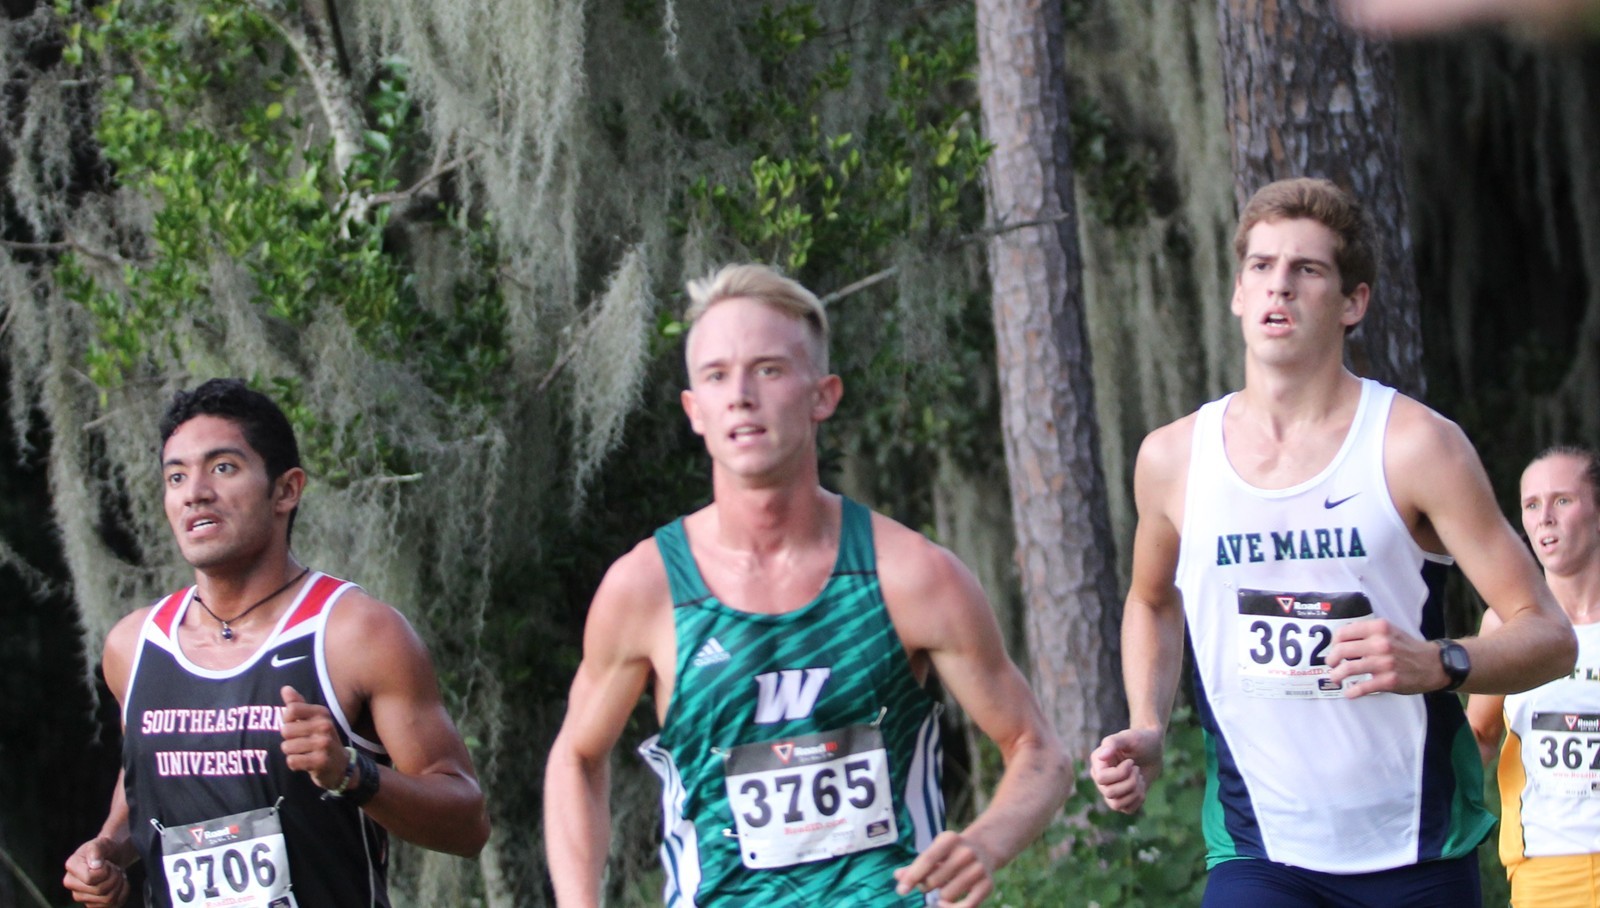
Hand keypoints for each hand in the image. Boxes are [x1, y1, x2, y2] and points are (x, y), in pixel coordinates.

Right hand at [62, 837, 128, 906]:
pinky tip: (120, 884)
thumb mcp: (102, 843)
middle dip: (115, 877)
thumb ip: (97, 849)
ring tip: (116, 875)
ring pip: (108, 900)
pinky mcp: (92, 904)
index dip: (106, 871)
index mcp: (72, 867)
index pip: (90, 878)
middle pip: (101, 890)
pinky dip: (122, 894)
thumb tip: (95, 865)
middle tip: (114, 869)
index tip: (107, 863)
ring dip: (119, 885)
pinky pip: (112, 906)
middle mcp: (72, 884)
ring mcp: (81, 896)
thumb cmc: (105, 849)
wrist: (112, 856)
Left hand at [280, 685, 349, 789]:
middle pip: (285, 730)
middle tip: (302, 742)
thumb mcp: (314, 719)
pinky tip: (305, 762)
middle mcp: (325, 726)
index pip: (291, 710)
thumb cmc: (321, 738)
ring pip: (287, 747)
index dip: (287, 720)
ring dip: (291, 752)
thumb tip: (285, 688)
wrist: (340, 765)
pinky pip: (292, 761)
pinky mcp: (320, 761)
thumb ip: (298, 704)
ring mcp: (323, 744)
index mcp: (322, 713)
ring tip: (304, 753)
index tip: (296, 725)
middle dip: (288, 739)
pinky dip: (294, 764)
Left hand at [893, 830, 995, 906]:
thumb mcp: (934, 853)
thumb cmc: (950, 854)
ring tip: (944, 887)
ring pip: (947, 895)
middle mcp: (966, 852)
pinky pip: (966, 906)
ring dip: (940, 897)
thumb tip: (897, 877)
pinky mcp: (987, 885)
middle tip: (930, 882)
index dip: (912, 876)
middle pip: (934, 880)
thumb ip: (915, 866)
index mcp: (950, 839)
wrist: (984, 849)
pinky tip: (945, 905)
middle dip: (926, 886)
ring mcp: (978, 868)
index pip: (927, 859)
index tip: (901, 891)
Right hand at [1090, 728, 1163, 813]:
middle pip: (1110, 793)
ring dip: (1134, 791)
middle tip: (1137, 769)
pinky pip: (1128, 809)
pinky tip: (1141, 785)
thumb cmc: (1140, 740)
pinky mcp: (1122, 799)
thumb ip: (1112, 743)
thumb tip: (1102, 756)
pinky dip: (1138, 799)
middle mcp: (1100, 778)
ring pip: (1117, 804)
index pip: (1102, 779)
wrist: (1153, 748)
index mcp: (1097, 762)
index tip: (1131, 762)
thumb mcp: (1128, 737)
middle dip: (1130, 782)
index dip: (1120, 774)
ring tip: (1139, 777)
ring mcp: (1110, 790)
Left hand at [1326, 618, 1447, 695]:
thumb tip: (1342, 640)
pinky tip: (1349, 693)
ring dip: (1336, 675)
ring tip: (1335, 678)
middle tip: (1331, 664)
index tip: (1334, 648)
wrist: (1434, 664)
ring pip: (1348, 668)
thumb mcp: (1389, 631)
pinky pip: (1362, 687)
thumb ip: (1368, 632)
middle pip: (1342, 650)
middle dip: (1331, 659)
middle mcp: (1380, 644)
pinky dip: (1351, 692)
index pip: (1344, 632)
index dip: (1335, 642)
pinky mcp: (1388, 681)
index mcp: (1379, 628)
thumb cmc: (1407, 647)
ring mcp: (1384, 663)